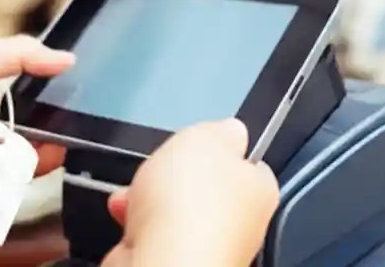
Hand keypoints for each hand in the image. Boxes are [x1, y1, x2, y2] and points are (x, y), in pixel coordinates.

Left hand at [0, 35, 73, 213]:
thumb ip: (20, 53)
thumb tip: (64, 57)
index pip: (34, 84)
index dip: (54, 80)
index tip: (74, 73)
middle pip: (45, 114)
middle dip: (60, 107)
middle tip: (72, 98)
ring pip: (44, 141)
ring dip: (52, 132)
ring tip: (56, 120)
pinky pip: (32, 168)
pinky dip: (42, 157)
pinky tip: (48, 145)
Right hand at [103, 120, 279, 266]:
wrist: (161, 264)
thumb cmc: (192, 209)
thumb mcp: (208, 139)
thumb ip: (221, 131)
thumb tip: (230, 131)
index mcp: (258, 191)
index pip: (248, 164)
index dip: (222, 149)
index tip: (203, 142)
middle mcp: (237, 225)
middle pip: (204, 187)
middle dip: (175, 173)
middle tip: (165, 166)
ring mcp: (205, 247)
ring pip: (173, 211)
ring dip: (148, 196)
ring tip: (137, 192)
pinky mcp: (173, 262)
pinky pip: (151, 234)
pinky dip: (134, 222)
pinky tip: (126, 214)